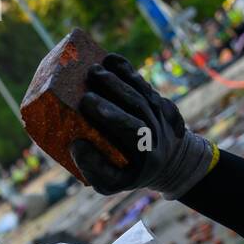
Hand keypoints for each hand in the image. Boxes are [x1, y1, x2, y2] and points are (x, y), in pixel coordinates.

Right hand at [71, 54, 214, 198]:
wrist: (166, 162)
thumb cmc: (128, 173)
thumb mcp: (110, 183)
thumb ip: (93, 169)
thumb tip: (77, 145)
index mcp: (146, 152)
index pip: (132, 130)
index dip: (112, 116)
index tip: (86, 105)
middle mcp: (157, 130)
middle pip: (137, 105)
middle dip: (113, 90)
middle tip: (87, 82)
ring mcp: (160, 113)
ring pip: (141, 90)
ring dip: (118, 77)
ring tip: (94, 69)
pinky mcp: (158, 99)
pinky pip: (144, 83)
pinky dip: (128, 70)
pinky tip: (110, 60)